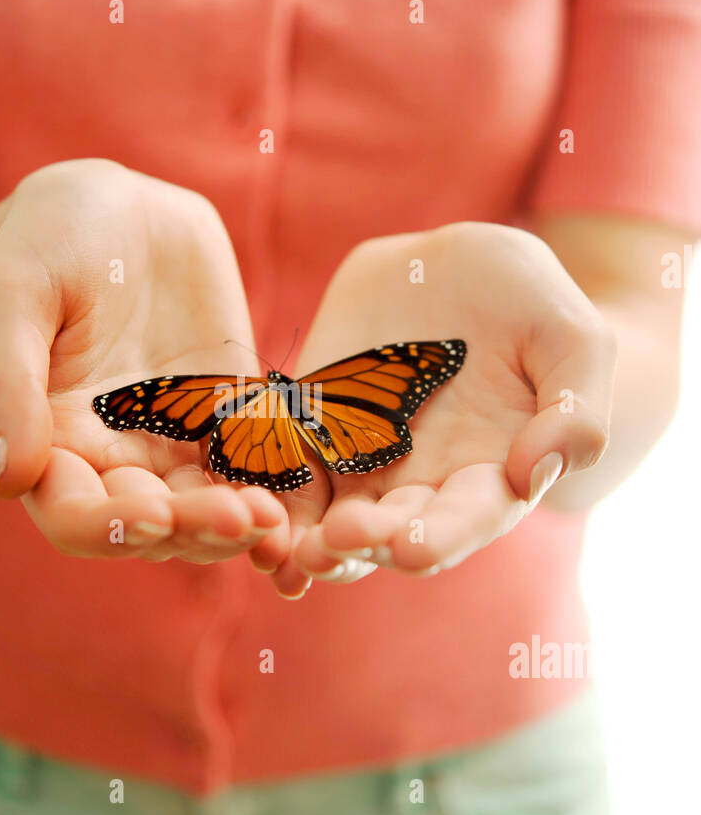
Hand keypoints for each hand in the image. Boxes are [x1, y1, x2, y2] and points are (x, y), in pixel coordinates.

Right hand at [0, 160, 285, 561]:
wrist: (118, 208)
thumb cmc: (46, 243)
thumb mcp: (12, 295)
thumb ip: (9, 384)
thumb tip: (6, 481)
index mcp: (52, 442)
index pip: (74, 515)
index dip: (110, 528)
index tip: (153, 515)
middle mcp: (114, 458)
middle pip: (153, 524)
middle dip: (192, 530)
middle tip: (237, 519)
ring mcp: (176, 443)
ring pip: (207, 508)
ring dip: (238, 523)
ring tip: (273, 517)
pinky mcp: (229, 417)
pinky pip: (254, 465)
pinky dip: (275, 486)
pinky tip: (300, 494)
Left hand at [269, 222, 616, 595]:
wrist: (458, 264)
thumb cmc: (532, 304)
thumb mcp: (575, 342)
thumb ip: (574, 410)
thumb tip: (534, 473)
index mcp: (488, 479)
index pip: (464, 522)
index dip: (440, 539)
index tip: (414, 550)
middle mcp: (420, 488)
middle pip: (387, 533)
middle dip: (362, 543)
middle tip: (338, 540)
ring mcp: (360, 463)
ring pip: (326, 518)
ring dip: (305, 538)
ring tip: (287, 544)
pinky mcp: (310, 428)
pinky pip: (280, 467)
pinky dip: (261, 489)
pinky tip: (240, 501)